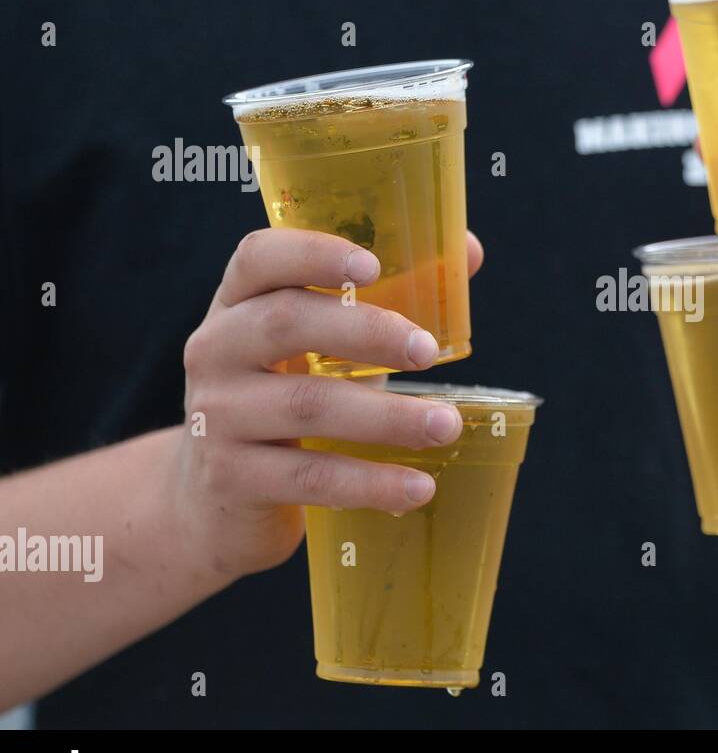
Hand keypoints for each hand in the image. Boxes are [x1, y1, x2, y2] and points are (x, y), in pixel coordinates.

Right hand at [169, 228, 483, 577]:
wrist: (217, 499)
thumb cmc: (290, 398)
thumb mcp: (324, 347)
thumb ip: (389, 298)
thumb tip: (468, 252)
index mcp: (238, 302)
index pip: (260, 258)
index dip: (313, 253)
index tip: (373, 266)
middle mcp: (215, 350)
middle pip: (286, 323)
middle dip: (366, 332)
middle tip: (429, 351)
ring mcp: (216, 415)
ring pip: (306, 406)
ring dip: (387, 417)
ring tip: (446, 426)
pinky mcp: (230, 478)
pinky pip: (310, 476)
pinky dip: (370, 482)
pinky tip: (418, 487)